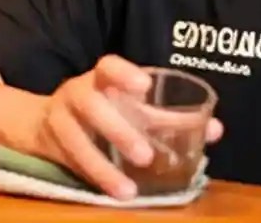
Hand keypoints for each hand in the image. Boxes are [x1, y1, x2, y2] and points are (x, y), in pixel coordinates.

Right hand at [30, 55, 222, 199]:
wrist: (45, 123)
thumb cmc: (105, 110)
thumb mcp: (133, 110)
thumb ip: (171, 119)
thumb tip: (215, 130)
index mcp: (100, 79)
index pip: (108, 66)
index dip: (123, 74)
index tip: (144, 86)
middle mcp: (77, 93)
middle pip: (91, 105)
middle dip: (117, 130)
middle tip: (146, 155)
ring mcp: (59, 118)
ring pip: (75, 139)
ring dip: (102, 166)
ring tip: (129, 190)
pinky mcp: (51, 145)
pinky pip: (70, 163)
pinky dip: (93, 179)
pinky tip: (114, 193)